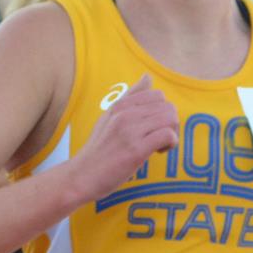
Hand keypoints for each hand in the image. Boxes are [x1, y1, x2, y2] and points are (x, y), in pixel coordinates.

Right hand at [74, 76, 177, 197]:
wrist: (81, 176)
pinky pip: (168, 135)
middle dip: (170, 124)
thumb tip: (147, 76)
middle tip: (158, 139)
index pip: (157, 95)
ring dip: (172, 134)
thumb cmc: (98, 150)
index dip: (162, 112)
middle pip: (168, 107)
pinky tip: (158, 152)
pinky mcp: (135, 149)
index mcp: (120, 105)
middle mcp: (124, 113)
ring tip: (158, 146)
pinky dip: (170, 144)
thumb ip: (130, 97)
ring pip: (171, 118)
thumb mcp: (109, 117)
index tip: (152, 128)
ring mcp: (129, 130)